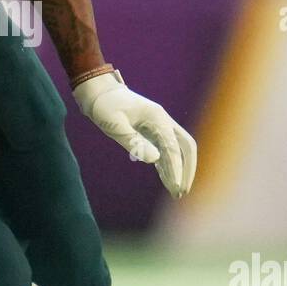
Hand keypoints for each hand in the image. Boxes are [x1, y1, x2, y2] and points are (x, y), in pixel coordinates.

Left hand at [73, 69, 196, 197]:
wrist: (98, 92)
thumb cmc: (105, 106)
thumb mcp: (114, 124)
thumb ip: (134, 142)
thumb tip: (155, 160)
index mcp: (157, 117)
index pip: (173, 147)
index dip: (177, 169)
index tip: (177, 187)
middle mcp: (163, 122)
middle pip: (185, 147)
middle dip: (187, 169)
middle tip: (182, 191)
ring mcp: (158, 127)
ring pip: (177, 151)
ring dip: (178, 170)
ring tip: (176, 193)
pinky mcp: (151, 133)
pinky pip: (165, 151)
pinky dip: (168, 166)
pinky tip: (166, 180)